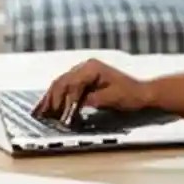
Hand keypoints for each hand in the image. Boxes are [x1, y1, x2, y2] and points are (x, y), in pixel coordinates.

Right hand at [33, 59, 154, 119]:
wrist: (142, 93)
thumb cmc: (130, 95)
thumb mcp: (109, 98)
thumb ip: (89, 100)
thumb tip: (71, 106)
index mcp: (92, 68)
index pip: (71, 85)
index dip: (64, 102)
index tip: (59, 117)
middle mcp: (85, 66)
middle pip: (61, 83)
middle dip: (52, 101)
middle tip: (43, 117)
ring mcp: (84, 71)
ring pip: (60, 85)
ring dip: (50, 100)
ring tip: (40, 114)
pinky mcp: (84, 79)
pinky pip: (66, 88)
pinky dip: (57, 98)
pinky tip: (49, 108)